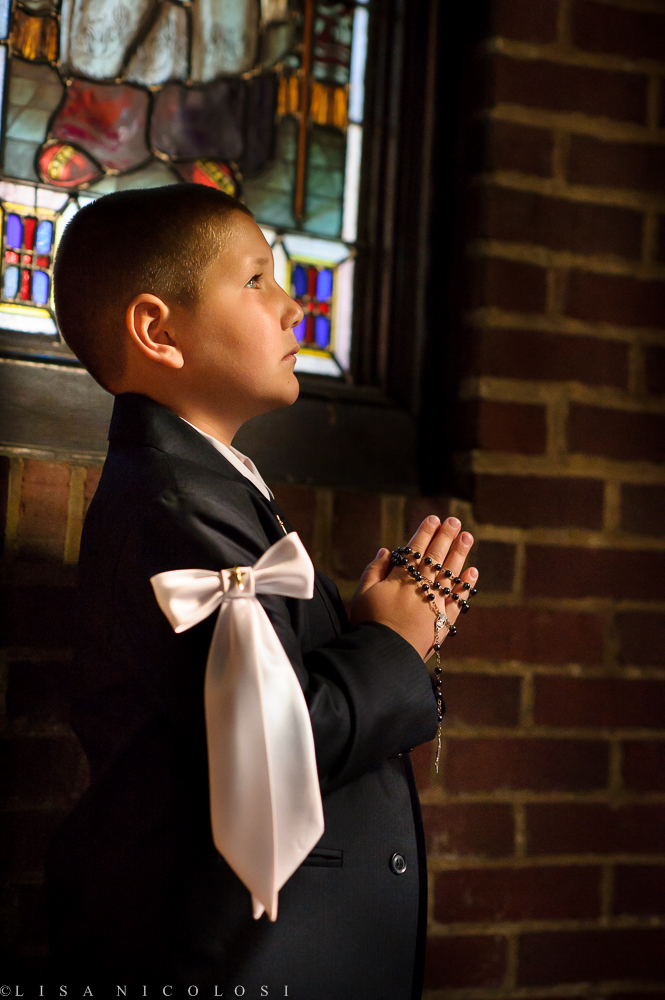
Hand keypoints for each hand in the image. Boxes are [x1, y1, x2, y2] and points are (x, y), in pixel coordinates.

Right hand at [349, 515, 478, 659]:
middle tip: (455, 521)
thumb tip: (387, 550)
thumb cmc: (368, 624)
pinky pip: (459, 599)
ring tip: (467, 536)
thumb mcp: (362, 594)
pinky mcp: (445, 621)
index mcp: (400, 579)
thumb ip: (374, 571)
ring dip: (460, 553)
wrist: (385, 655)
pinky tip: (473, 571)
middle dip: (445, 537)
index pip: (415, 550)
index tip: (434, 519)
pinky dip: (467, 585)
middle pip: (435, 557)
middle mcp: (421, 587)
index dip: (425, 533)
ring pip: (451, 573)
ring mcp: (435, 603)